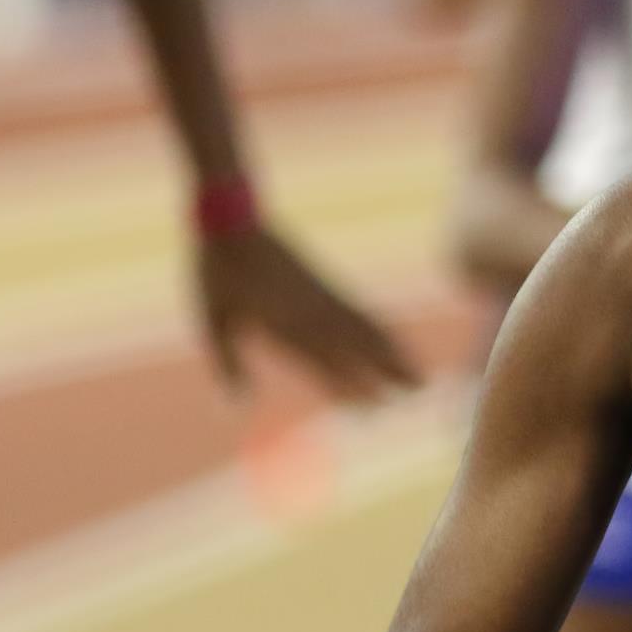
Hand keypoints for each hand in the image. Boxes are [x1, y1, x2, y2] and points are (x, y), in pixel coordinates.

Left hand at [194, 226, 418, 401]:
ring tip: (417, 373)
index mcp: (281, 323)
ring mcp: (323, 297)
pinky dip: (381, 329)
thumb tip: (241, 403)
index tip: (373, 406)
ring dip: (394, 352)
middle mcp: (309, 313)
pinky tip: (393, 340)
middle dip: (385, 371)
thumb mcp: (214, 321)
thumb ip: (229, 363)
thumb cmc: (217, 276)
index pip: (322, 360)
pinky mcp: (327, 284)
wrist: (235, 224)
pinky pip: (361, 311)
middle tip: (414, 393)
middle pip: (355, 347)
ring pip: (366, 330)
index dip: (348, 384)